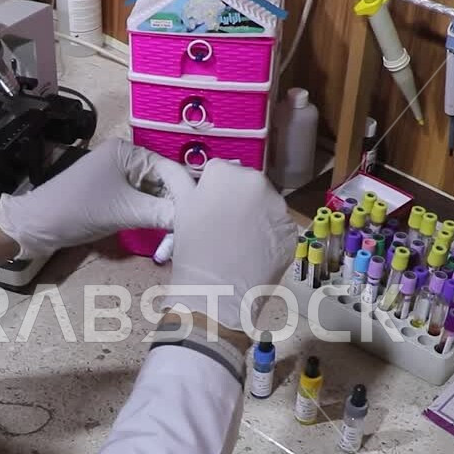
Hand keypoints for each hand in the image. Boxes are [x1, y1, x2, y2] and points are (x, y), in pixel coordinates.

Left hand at [0, 139, 195, 258]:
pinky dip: (150, 215)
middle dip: (176, 203)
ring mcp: (116, 176)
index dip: (187, 192)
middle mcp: (123, 158)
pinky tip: (162, 230)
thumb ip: (162, 214)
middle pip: (163, 181)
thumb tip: (195, 220)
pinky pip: (139, 201)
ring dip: (164, 212)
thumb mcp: (125, 212)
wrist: (36, 226)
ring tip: (181, 231)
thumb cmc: (78, 210)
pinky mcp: (110, 194)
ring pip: (152, 193)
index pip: (170, 169)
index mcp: (126, 151)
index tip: (203, 215)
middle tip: (194, 228)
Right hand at [164, 160, 293, 331]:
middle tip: (224, 227)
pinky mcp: (291, 230)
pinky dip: (270, 235)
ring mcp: (278, 206)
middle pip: (248, 185)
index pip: (222, 171)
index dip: (214, 192)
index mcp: (226, 172)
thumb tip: (163, 162)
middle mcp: (257, 182)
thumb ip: (177, 179)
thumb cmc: (193, 249)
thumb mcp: (181, 209)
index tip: (209, 210)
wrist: (217, 291)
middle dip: (239, 200)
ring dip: (257, 216)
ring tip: (240, 241)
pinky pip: (279, 227)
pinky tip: (255, 252)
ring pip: (266, 204)